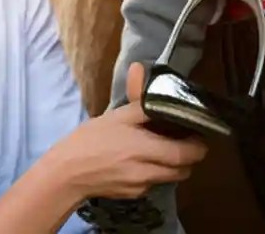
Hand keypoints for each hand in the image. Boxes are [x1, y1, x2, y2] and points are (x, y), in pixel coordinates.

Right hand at [47, 62, 209, 201]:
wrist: (67, 173)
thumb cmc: (89, 140)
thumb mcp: (113, 116)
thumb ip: (137, 99)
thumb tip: (139, 68)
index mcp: (144, 148)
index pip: (188, 153)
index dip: (198, 145)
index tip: (196, 133)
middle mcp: (148, 171)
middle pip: (185, 169)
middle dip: (189, 156)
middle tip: (181, 141)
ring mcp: (144, 186)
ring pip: (171, 176)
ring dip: (172, 165)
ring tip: (159, 151)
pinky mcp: (136, 195)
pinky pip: (155, 183)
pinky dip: (154, 173)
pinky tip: (138, 163)